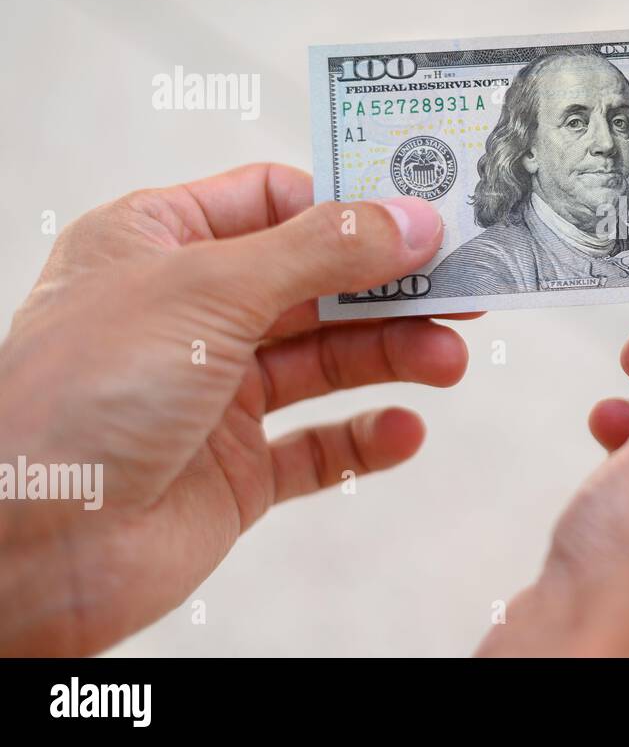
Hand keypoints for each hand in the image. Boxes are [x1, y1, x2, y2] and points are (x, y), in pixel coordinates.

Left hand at [0, 164, 473, 654]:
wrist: (24, 549)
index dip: (349, 202)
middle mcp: (190, 314)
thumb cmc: (81, 393)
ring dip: (392, 357)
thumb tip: (414, 221)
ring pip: (327, 363)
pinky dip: (364, 439)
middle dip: (390, 287)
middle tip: (464, 286)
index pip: (274, 200)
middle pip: (316, 283)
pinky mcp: (234, 471)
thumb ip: (321, 252)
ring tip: (447, 361)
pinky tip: (403, 432)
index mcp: (159, 244)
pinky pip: (317, 447)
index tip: (425, 211)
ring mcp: (213, 394)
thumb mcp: (209, 290)